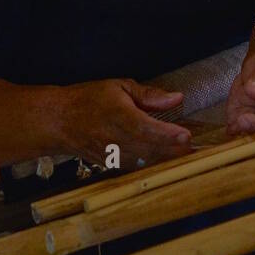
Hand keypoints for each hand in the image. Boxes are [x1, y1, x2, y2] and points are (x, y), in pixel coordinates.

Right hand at [59, 78, 191, 167]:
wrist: (58, 122)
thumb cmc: (89, 100)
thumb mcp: (119, 87)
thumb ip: (149, 95)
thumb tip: (176, 98)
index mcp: (119, 116)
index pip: (147, 128)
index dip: (168, 134)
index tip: (186, 135)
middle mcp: (116, 139)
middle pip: (150, 149)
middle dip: (174, 150)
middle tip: (195, 147)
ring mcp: (113, 155)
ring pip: (145, 162)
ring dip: (166, 159)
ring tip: (186, 154)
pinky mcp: (112, 165)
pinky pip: (136, 168)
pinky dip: (153, 165)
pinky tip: (167, 160)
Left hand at [225, 47, 254, 134]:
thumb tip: (254, 91)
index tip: (247, 118)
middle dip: (250, 131)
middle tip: (237, 122)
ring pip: (248, 133)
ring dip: (239, 132)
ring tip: (232, 125)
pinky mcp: (241, 117)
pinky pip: (236, 128)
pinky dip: (231, 129)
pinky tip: (228, 128)